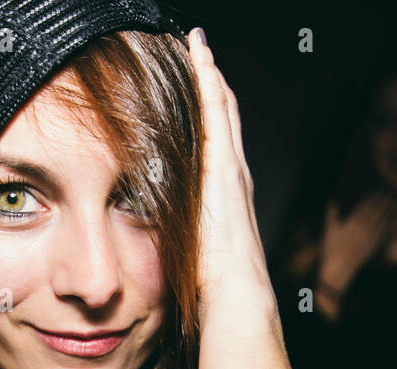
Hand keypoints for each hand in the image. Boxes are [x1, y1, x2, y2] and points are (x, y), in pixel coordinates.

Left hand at [185, 27, 276, 332]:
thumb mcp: (195, 255)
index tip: (194, 86)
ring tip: (197, 45)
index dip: (207, 113)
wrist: (237, 296)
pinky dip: (210, 84)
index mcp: (225, 197)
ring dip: (210, 75)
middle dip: (211, 84)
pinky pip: (217, 115)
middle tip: (197, 50)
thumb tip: (158, 242)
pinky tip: (200, 58)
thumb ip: (183, 239)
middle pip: (224, 118)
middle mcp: (233, 176)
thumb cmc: (217, 286)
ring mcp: (231, 169)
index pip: (216, 143)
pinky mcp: (224, 167)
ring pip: (222, 109)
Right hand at [317, 193, 396, 294]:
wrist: (339, 268)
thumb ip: (332, 212)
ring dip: (388, 209)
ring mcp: (371, 237)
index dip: (372, 196)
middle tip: (387, 191)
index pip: (366, 205)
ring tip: (392, 201)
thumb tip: (333, 198)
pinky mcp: (375, 246)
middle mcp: (365, 228)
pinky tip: (393, 220)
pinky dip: (390, 224)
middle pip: (376, 210)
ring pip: (382, 220)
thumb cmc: (332, 248)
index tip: (376, 188)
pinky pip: (385, 233)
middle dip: (382, 200)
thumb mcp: (329, 228)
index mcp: (354, 222)